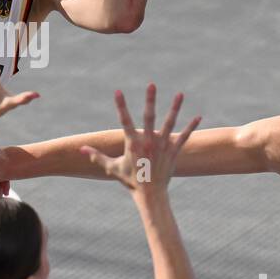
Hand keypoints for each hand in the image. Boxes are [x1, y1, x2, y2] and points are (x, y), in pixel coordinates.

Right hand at [80, 83, 199, 191]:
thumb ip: (97, 156)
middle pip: (149, 116)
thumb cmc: (130, 181)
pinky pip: (184, 137)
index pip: (124, 120)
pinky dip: (191, 127)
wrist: (149, 194)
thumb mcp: (111, 168)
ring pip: (170, 123)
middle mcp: (148, 142)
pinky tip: (198, 116)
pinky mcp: (173, 152)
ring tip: (179, 94)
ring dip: (175, 108)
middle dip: (150, 99)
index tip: (118, 91)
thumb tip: (80, 150)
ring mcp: (162, 146)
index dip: (120, 105)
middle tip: (151, 84)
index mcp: (133, 143)